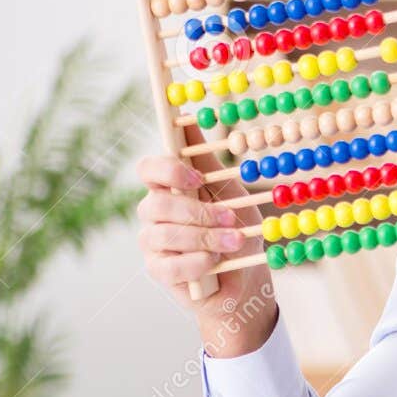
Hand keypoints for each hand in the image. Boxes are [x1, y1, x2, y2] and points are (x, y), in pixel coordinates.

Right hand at [135, 154, 276, 356]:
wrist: (247, 277)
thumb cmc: (236, 229)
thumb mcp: (230, 191)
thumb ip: (209, 162)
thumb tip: (191, 119)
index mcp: (169, 189)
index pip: (148, 169)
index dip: (167, 170)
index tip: (196, 178)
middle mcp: (154, 214)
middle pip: (154, 205)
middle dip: (196, 212)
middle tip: (231, 218)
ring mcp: (153, 244)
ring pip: (164, 234)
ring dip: (205, 237)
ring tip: (235, 241)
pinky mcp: (159, 271)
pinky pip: (169, 265)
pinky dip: (197, 261)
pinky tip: (216, 260)